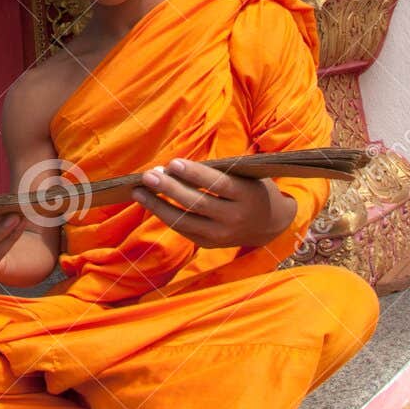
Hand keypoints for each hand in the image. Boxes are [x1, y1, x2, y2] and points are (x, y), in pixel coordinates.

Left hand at [130, 157, 296, 248]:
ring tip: (139, 191)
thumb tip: (174, 168)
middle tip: (148, 175)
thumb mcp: (244, 176)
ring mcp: (222, 236)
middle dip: (170, 189)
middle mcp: (235, 218)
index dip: (194, 174)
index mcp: (247, 195)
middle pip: (198, 204)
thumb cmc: (251, 188)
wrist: (271, 224)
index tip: (173, 163)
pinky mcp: (211, 245)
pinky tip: (150, 203)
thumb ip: (216, 172)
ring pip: (186, 221)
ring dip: (159, 205)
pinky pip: (184, 231)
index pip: (218, 184)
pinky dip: (165, 216)